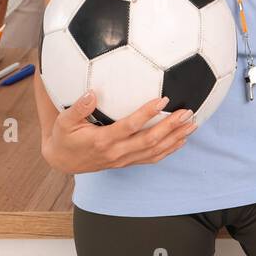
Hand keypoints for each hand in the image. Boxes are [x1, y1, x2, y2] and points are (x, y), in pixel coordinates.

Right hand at [41, 89, 196, 174]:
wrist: (63, 161)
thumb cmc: (64, 137)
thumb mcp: (64, 121)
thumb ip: (78, 108)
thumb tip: (92, 92)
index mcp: (102, 140)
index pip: (129, 126)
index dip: (147, 114)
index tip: (163, 99)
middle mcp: (116, 152)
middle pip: (149, 141)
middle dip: (170, 127)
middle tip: (187, 112)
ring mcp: (123, 160)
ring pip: (155, 151)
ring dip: (175, 138)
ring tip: (192, 125)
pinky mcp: (127, 162)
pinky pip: (152, 158)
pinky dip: (169, 150)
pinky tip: (182, 140)